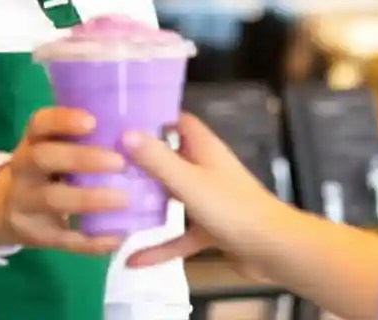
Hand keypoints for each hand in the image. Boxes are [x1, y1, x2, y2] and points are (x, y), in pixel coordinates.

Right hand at [0, 107, 128, 253]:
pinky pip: (66, 239)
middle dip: (81, 158)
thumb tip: (137, 134)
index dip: (62, 121)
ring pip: (53, 199)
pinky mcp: (37, 234)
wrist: (10, 209)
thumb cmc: (51, 169)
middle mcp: (23, 168)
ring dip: (89, 198)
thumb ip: (87, 139)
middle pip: (43, 158)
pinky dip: (94, 239)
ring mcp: (25, 203)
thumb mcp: (56, 147)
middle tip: (118, 162)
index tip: (92, 121)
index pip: (39, 124)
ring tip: (124, 199)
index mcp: (32, 141)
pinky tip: (119, 235)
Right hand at [121, 113, 292, 271]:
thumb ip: (157, 160)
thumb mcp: (188, 182)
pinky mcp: (210, 228)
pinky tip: (132, 260)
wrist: (272, 250)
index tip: (119, 119)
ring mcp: (208, 199)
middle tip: (104, 163)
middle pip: (169, 158)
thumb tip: (125, 132)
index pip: (177, 121)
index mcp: (204, 149)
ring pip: (171, 197)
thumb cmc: (232, 208)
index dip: (152, 117)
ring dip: (147, 202)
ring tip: (112, 203)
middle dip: (140, 161)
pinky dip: (159, 246)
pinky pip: (178, 235)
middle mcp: (205, 169)